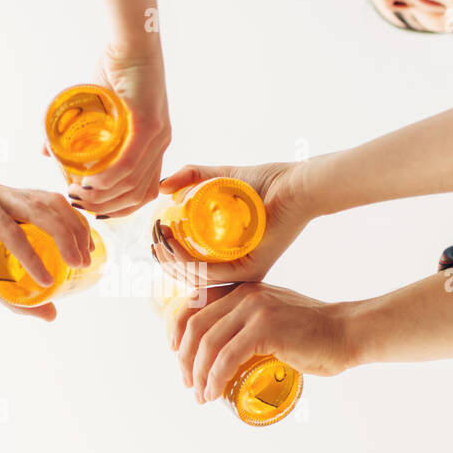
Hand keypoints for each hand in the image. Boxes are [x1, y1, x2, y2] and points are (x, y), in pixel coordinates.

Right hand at [0, 179, 92, 322]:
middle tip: (87, 259)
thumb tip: (51, 314)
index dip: (75, 221)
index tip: (90, 248)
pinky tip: (43, 277)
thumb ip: (19, 295)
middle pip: (52, 203)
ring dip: (63, 238)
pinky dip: (31, 256)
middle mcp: (0, 192)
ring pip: (39, 212)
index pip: (51, 202)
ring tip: (75, 264)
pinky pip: (12, 232)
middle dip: (76, 229)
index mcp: (6, 201)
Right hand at [65, 43, 170, 217]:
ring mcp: (158, 135)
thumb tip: (47, 153)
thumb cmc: (114, 69)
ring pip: (131, 183)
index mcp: (155, 144)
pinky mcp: (149, 123)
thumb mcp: (93, 107)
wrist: (130, 41)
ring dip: (102, 196)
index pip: (143, 192)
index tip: (93, 211)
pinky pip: (129, 163)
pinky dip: (108, 178)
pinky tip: (89, 184)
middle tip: (78, 204)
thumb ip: (75, 131)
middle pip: (137, 194)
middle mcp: (161, 143)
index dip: (118, 209)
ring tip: (78, 195)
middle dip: (106, 207)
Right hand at [152, 161, 311, 286]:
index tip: (156, 230)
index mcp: (229, 253)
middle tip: (155, 234)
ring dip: (170, 259)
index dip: (167, 251)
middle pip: (189, 273)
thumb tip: (161, 188)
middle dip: (164, 257)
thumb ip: (192, 176)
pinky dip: (187, 263)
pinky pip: (211, 274)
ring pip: (196, 276)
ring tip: (161, 236)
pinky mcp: (251, 270)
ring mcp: (244, 272)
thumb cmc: (267, 181)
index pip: (190, 261)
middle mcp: (236, 267)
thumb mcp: (221, 177)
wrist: (297, 183)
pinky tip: (174, 246)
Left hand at [167, 282, 359, 402]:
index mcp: (243, 290)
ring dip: (198, 375)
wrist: (347, 334)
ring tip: (201, 396)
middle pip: (196, 327)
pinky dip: (215, 378)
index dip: (177, 330)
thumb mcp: (274, 319)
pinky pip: (227, 357)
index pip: (196, 305)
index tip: (177, 356)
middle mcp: (244, 294)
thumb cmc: (314, 335)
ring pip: (208, 344)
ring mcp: (255, 309)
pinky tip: (214, 392)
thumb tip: (227, 350)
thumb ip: (251, 323)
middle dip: (186, 360)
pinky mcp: (265, 329)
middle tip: (190, 385)